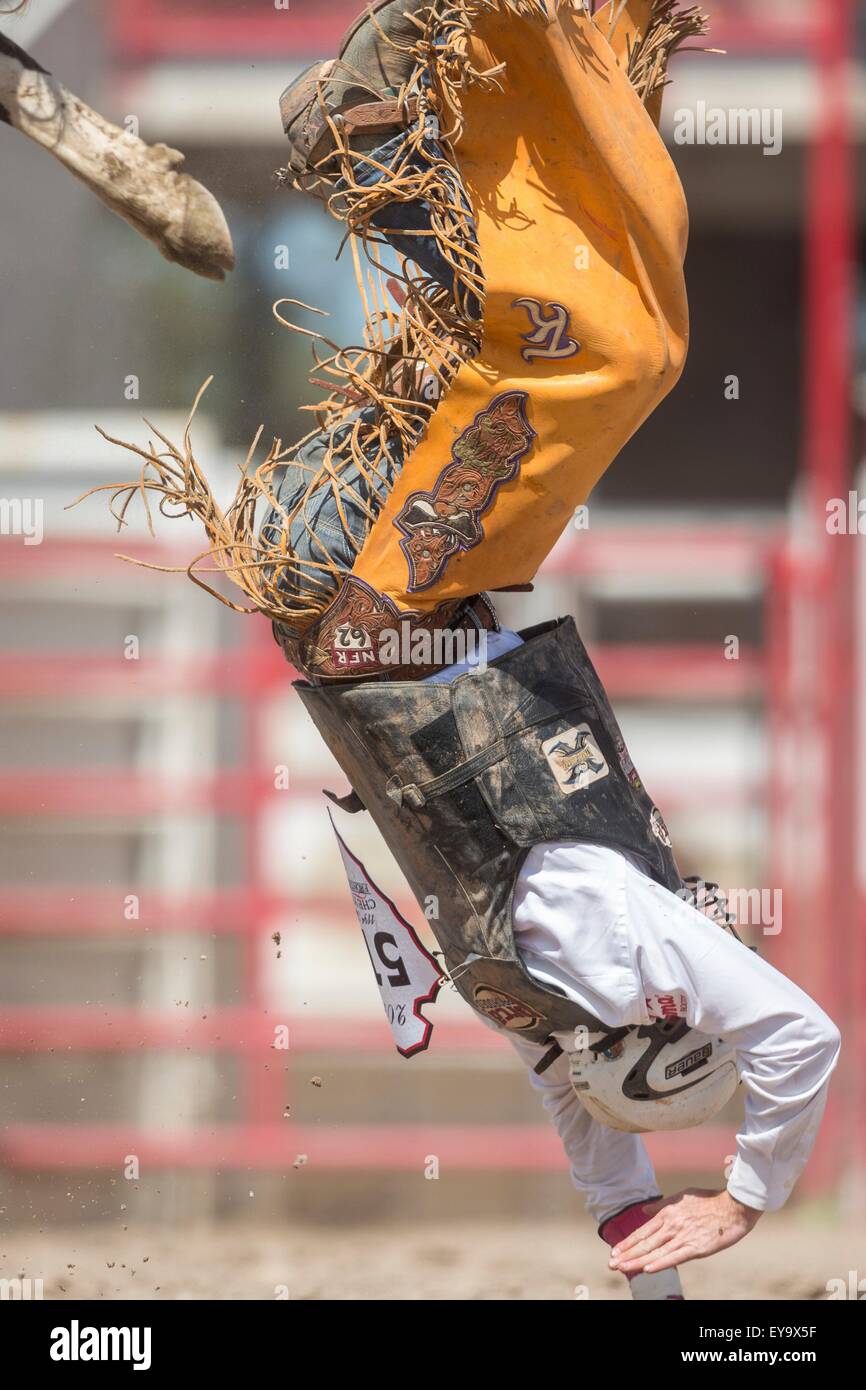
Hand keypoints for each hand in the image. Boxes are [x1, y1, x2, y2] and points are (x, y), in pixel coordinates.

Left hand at [608, 1187, 762, 1273]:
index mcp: (667, 1213)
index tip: (614, 1251)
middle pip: (645, 1243)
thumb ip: (662, 1206)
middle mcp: (672, 1225)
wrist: (733, 1206)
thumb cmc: (709, 1200)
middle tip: (611, 1264)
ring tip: (622, 1268)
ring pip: (655, 1251)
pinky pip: (675, 1257)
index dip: (627, 1243)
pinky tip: (648, 1268)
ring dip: (637, 1261)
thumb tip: (645, 1211)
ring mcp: (683, 1236)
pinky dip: (661, 1262)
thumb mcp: (681, 1197)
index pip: (642, 1231)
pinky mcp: (696, 1247)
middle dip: (627, 1254)